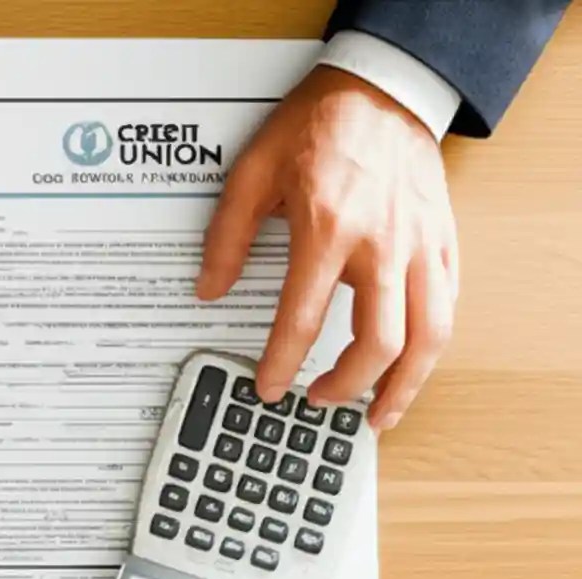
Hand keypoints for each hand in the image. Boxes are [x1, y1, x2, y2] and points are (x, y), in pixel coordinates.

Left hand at [199, 67, 457, 431]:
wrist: (382, 88)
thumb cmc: (318, 125)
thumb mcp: (252, 172)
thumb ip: (227, 237)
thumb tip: (209, 289)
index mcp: (327, 228)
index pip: (303, 318)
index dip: (282, 362)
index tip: (269, 388)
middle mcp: (380, 244)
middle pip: (378, 342)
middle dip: (348, 386)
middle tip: (319, 401)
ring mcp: (419, 246)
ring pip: (429, 337)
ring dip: (404, 385)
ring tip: (379, 412)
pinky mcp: (443, 242)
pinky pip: (446, 307)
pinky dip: (429, 345)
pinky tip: (410, 363)